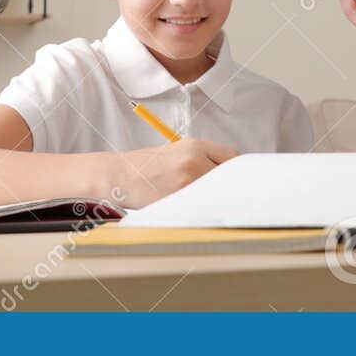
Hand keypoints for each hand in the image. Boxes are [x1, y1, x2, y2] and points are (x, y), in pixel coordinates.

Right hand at [110, 138, 237, 207]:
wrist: (118, 175)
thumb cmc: (145, 166)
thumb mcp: (175, 152)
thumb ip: (201, 158)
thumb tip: (226, 174)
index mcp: (195, 145)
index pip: (232, 157)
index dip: (236, 170)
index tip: (237, 179)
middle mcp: (194, 160)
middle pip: (229, 176)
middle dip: (229, 187)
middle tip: (229, 196)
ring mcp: (187, 181)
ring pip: (217, 194)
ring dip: (216, 200)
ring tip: (208, 204)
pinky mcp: (179, 199)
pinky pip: (201, 207)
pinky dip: (202, 210)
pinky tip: (196, 210)